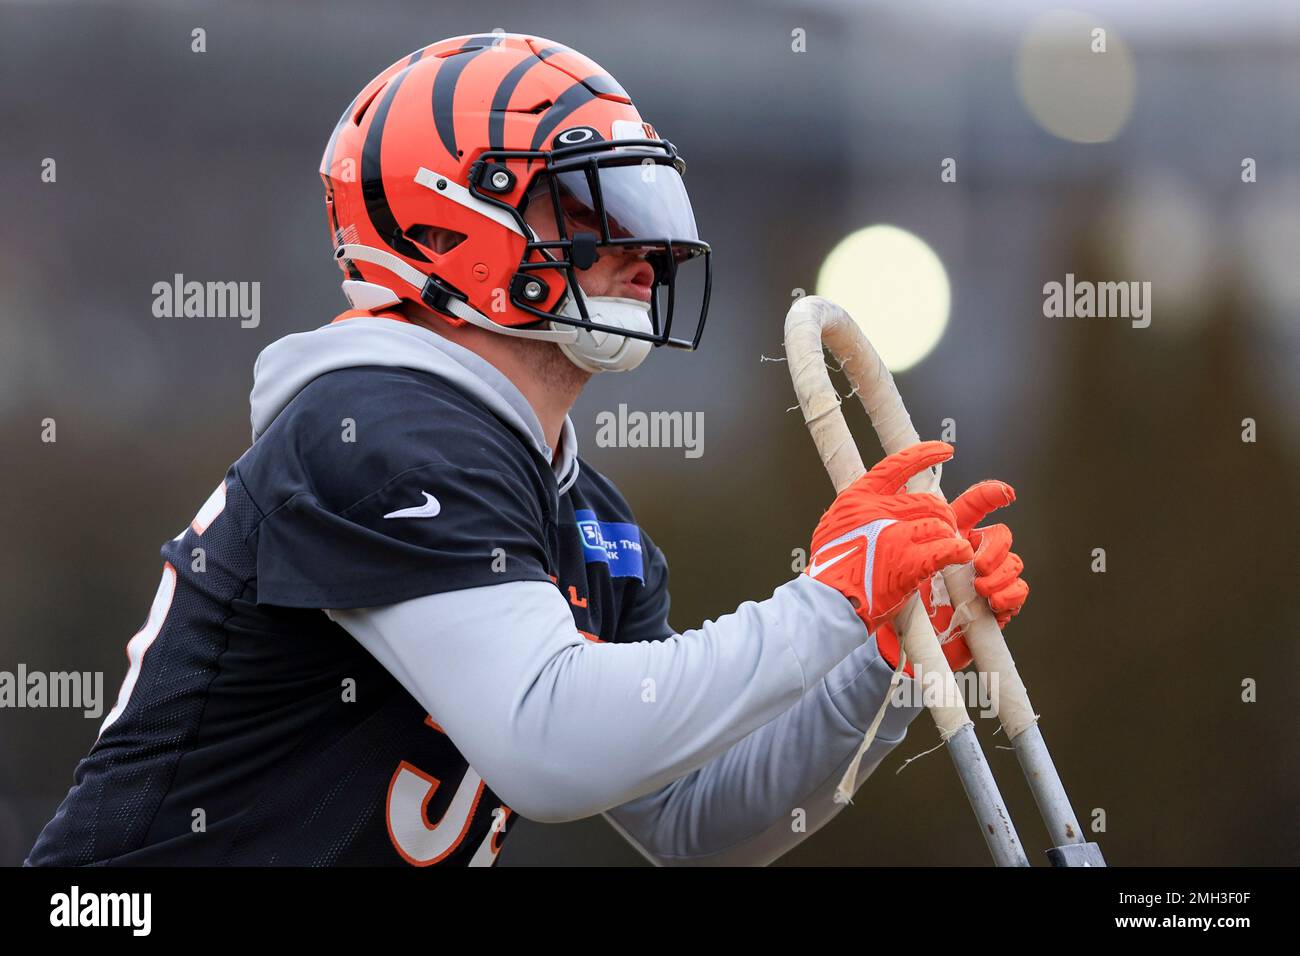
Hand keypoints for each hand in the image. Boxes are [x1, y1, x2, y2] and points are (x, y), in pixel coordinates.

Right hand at [806, 441, 972, 641]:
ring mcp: (894, 536)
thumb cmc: (831, 569)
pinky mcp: (909, 562)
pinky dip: (958, 551)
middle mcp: (878, 511)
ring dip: (948, 536)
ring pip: (940, 524)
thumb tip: (886, 498)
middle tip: (945, 527)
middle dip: (943, 514)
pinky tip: (959, 555)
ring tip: (947, 547)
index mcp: (858, 498)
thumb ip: (861, 510)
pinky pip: (947, 549)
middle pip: (928, 501)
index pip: (897, 465)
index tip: (944, 450)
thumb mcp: (836, 525)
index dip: (925, 454)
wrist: (828, 601)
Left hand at [877, 479, 1029, 671]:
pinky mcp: (994, 606)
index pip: (974, 506)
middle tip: (976, 565)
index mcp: (949, 535)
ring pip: (1013, 563)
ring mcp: (985, 579)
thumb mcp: (899, 559)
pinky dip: (1011, 595)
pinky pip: (1018, 591)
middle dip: (996, 546)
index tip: (1006, 494)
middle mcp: (970, 554)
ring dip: (1002, 574)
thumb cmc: (895, 595)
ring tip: (981, 590)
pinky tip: (994, 604)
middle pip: (1000, 535)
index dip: (991, 495)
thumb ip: (915, 539)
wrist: (899, 639)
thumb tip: (934, 524)